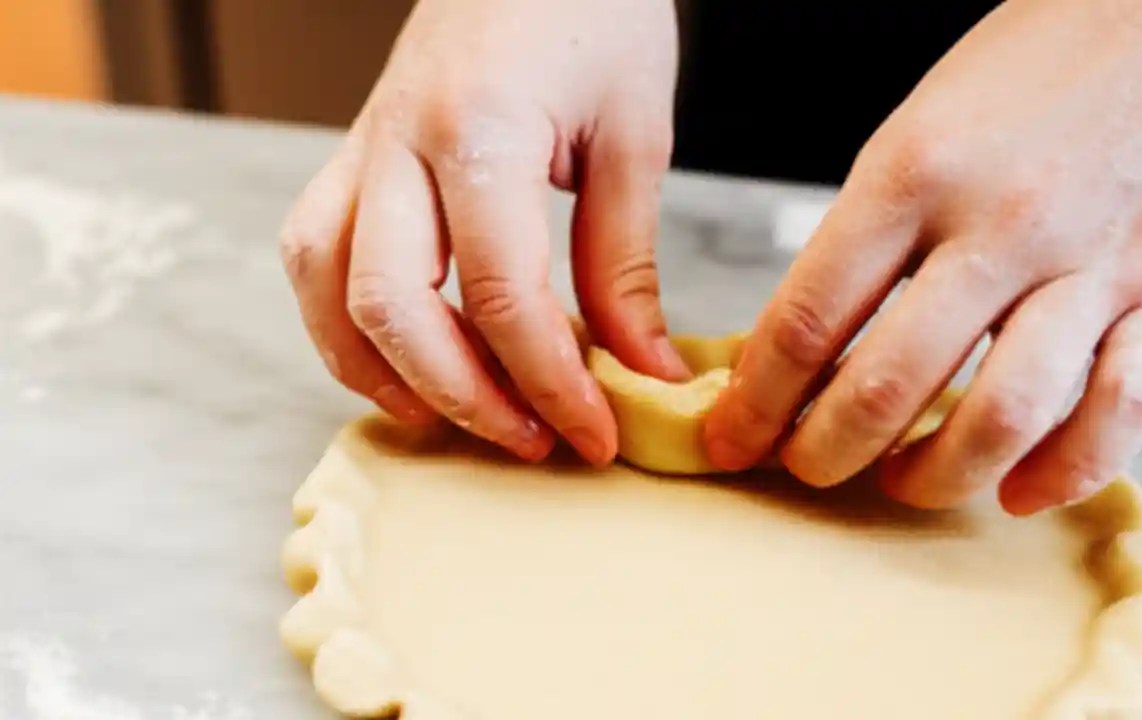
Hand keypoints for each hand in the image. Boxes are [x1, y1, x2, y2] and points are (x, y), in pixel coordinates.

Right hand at [280, 0, 687, 464]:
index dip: (553, 386)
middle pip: (393, 307)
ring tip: (459, 416)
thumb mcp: (635, 133)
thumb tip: (642, 373)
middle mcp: (400, 142)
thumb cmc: (593, 11)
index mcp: (482, 131)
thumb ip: (624, 261)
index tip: (596, 437)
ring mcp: (364, 145)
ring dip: (385, 372)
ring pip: (326, 286)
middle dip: (465, 397)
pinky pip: (315, 253)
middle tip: (536, 441)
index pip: (505, 296)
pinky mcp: (355, 152)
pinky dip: (346, 323)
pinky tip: (405, 357)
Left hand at [706, 0, 1141, 512]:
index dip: (754, 402)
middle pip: (888, 386)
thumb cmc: (1030, 74)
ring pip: (1002, 415)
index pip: (808, 319)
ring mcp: (1094, 264)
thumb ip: (863, 238)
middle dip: (823, 453)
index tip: (730, 439)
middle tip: (804, 466)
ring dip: (932, 476)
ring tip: (899, 480)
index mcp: (916, 174)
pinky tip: (1016, 489)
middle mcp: (1002, 225)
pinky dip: (1064, 471)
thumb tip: (802, 348)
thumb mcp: (915, 128)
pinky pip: (1121, 413)